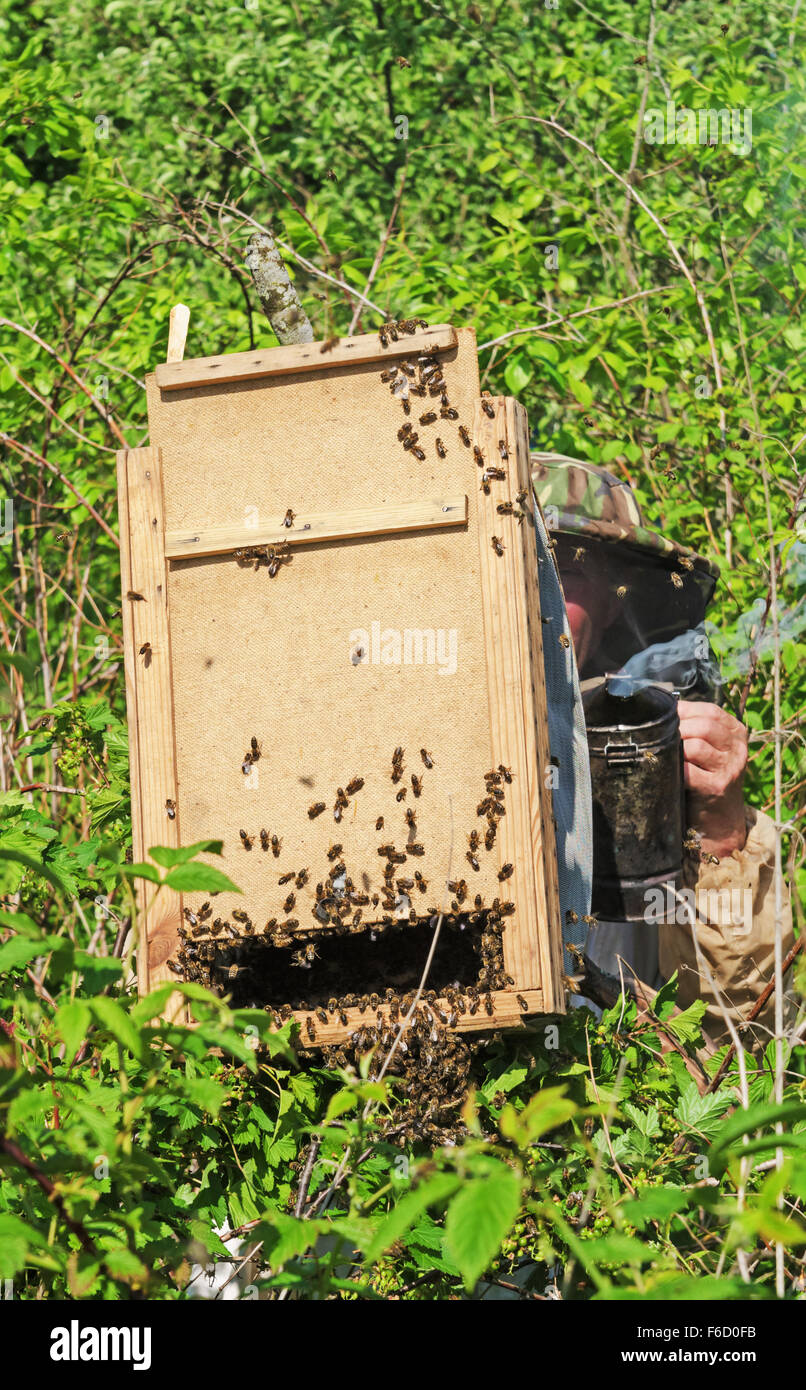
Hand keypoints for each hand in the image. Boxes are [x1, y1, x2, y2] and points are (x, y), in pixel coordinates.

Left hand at [677, 700, 747, 857]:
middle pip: (704, 726)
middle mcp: (737, 749)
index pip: (710, 711)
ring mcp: (729, 769)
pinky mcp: (716, 788)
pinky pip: (688, 771)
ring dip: (674, 748)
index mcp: (736, 733)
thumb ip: (695, 729)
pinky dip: (674, 768)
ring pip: (696, 747)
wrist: (720, 821)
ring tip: (663, 754)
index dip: (684, 711)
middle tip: (661, 738)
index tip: (666, 717)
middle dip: (678, 729)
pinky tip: (666, 770)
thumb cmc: (706, 778)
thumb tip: (663, 708)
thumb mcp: (710, 750)